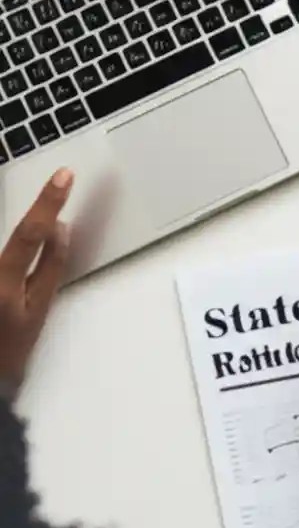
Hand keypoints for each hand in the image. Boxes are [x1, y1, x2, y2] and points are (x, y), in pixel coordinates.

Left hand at [0, 168, 71, 397]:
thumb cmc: (7, 352)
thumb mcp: (39, 311)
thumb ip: (51, 266)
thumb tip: (60, 228)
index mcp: (3, 281)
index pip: (30, 232)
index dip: (49, 201)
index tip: (63, 175)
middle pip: (11, 235)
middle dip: (33, 221)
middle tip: (49, 213)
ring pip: (1, 249)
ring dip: (17, 258)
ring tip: (11, 297)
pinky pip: (0, 259)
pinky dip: (12, 264)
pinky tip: (5, 297)